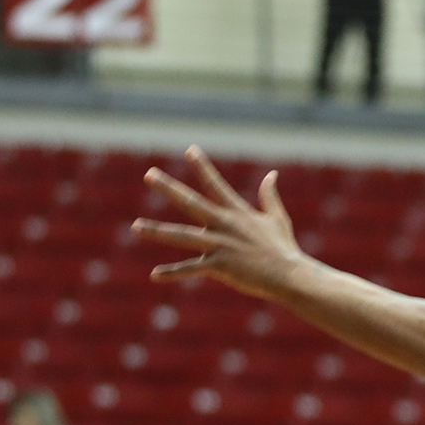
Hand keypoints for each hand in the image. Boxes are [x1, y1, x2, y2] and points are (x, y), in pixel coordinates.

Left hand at [130, 146, 311, 300]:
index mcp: (237, 212)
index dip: (203, 166)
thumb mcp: (277, 218)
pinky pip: (191, 269)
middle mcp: (225, 225)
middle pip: (191, 203)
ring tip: (135, 226)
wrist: (289, 275)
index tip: (190, 149)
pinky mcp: (219, 266)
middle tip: (149, 174)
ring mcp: (220, 245)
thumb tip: (271, 174)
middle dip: (169, 188)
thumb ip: (269, 196)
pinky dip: (173, 272)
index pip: (216, 184)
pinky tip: (155, 275)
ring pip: (183, 236)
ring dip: (158, 231)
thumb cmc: (283, 248)